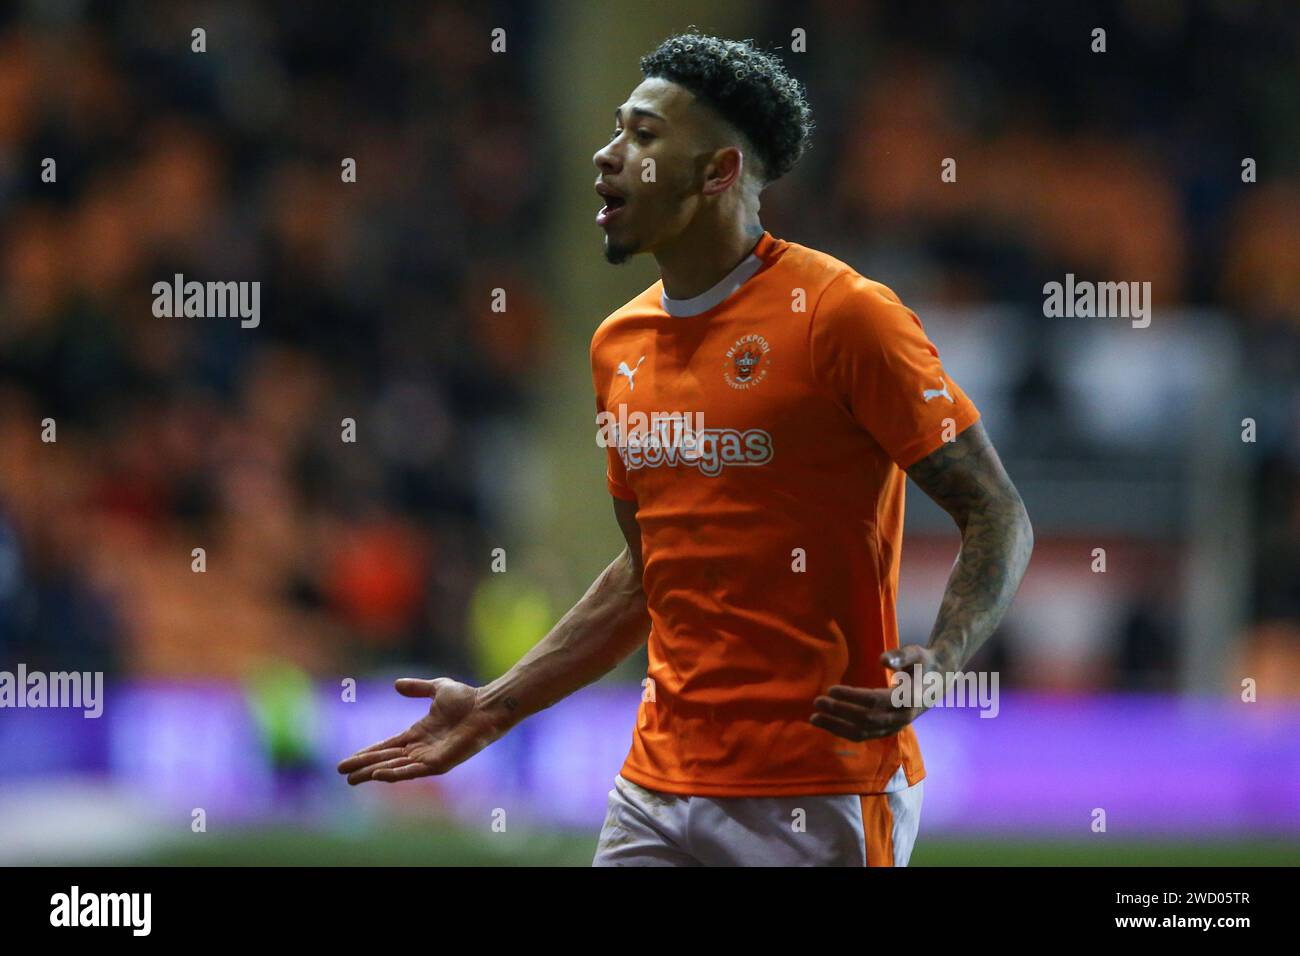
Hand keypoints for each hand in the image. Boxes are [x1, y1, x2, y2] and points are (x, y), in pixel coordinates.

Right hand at [337, 678, 504, 784]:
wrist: (486, 706)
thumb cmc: (467, 698)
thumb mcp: (437, 688)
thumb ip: (418, 688)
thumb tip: (397, 684)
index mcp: (418, 733)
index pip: (387, 746)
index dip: (367, 753)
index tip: (348, 759)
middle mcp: (421, 748)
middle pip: (386, 759)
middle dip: (364, 766)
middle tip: (342, 773)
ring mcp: (429, 757)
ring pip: (395, 768)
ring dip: (374, 773)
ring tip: (354, 779)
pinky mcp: (439, 763)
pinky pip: (413, 771)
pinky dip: (395, 774)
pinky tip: (378, 775)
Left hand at [810, 645, 939, 741]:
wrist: (939, 682)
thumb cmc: (924, 664)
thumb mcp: (917, 654)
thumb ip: (902, 655)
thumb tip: (883, 659)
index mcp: (908, 699)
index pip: (875, 701)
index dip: (852, 697)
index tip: (831, 689)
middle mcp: (901, 718)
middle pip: (865, 719)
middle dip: (838, 712)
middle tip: (817, 702)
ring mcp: (895, 727)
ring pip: (863, 733)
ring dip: (837, 727)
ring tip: (814, 719)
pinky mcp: (888, 730)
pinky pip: (864, 736)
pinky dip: (843, 732)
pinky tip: (827, 725)